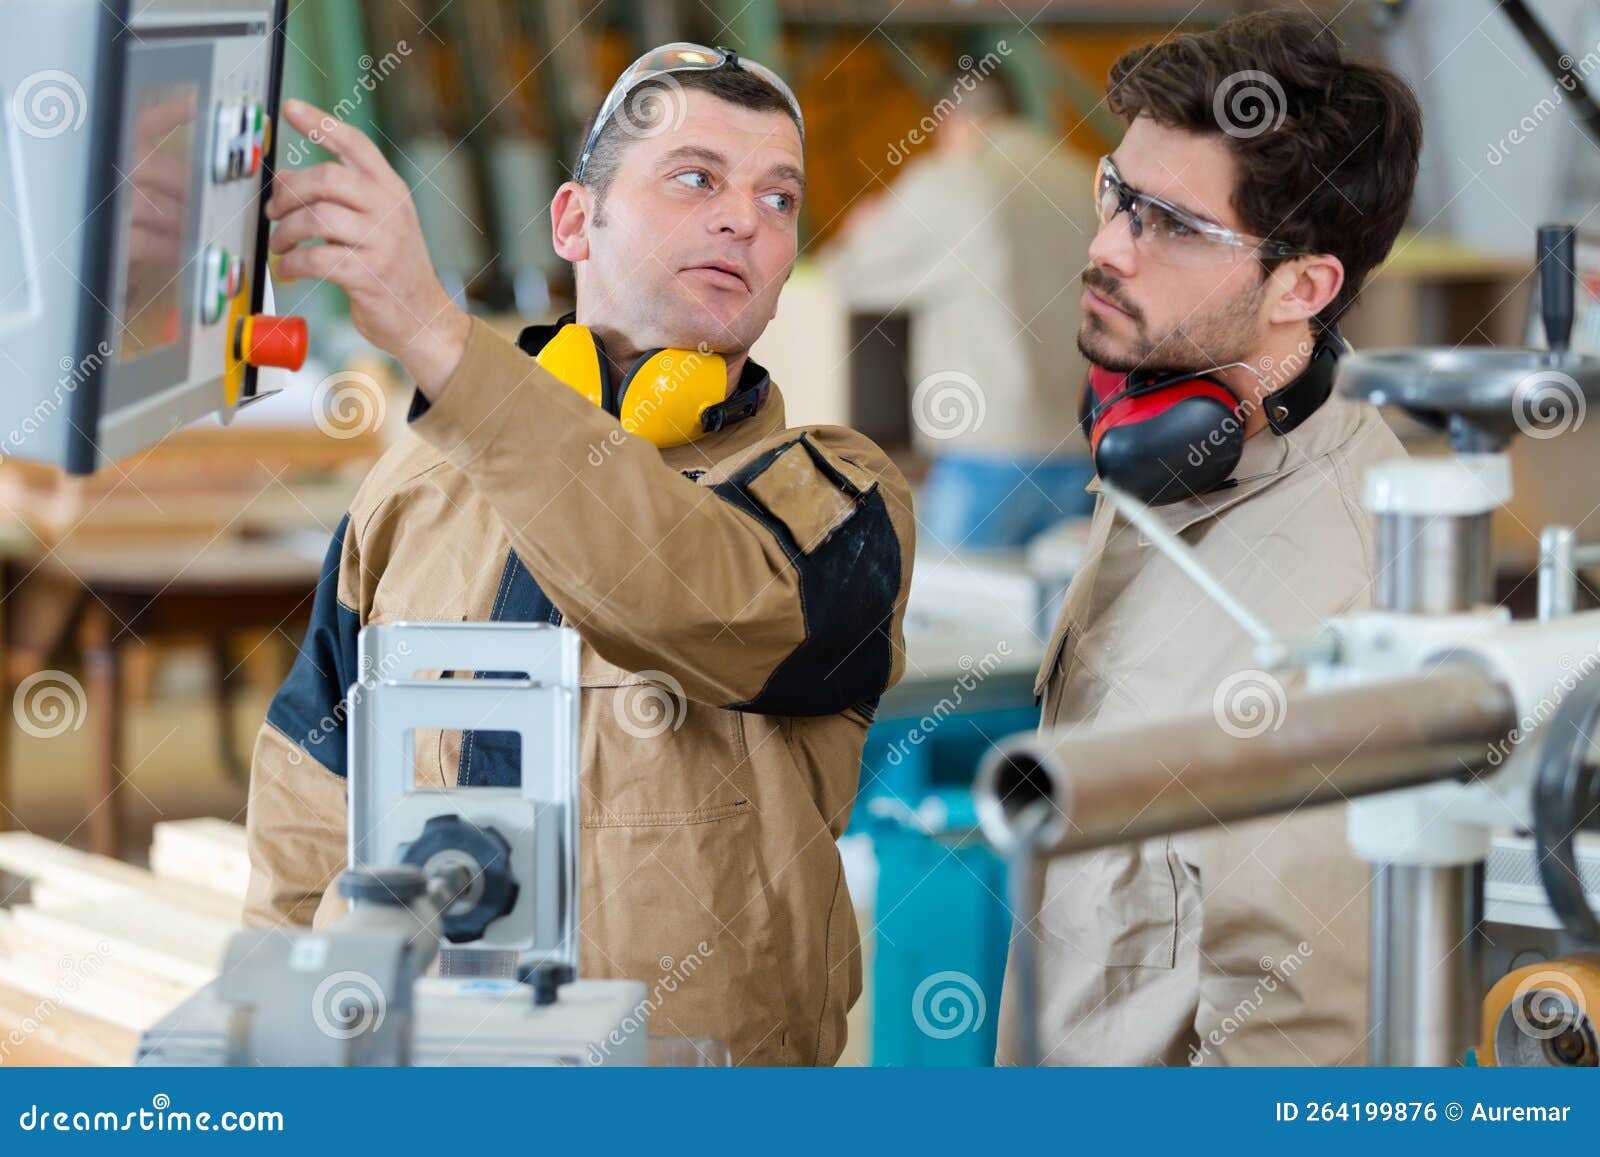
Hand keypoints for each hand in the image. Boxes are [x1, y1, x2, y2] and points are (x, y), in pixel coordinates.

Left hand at [265, 99, 469, 398]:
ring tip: (280, 245)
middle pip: (328, 178)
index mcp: (392, 191)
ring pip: (318, 218)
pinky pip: (317, 259)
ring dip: (286, 232)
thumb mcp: (376, 226)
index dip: (320, 124)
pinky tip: (288, 271)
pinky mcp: (369, 274)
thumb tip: (286, 181)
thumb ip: (338, 201)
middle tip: (274, 211)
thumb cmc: (394, 272)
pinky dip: (293, 265)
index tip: (290, 109)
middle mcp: (390, 210)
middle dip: (289, 193)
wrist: (424, 318)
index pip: (355, 144)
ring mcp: (382, 242)